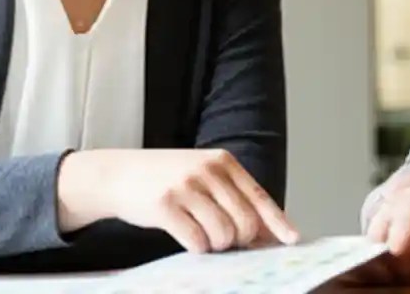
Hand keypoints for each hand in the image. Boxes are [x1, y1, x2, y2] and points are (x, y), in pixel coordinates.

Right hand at [57, 148, 299, 252]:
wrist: (117, 173)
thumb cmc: (166, 179)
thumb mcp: (202, 176)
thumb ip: (232, 197)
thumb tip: (266, 232)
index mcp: (222, 161)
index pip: (259, 196)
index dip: (277, 222)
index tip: (292, 239)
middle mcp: (207, 170)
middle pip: (244, 222)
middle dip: (239, 240)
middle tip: (225, 241)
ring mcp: (185, 186)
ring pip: (223, 235)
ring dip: (216, 245)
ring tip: (201, 235)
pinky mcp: (164, 205)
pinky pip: (196, 241)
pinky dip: (197, 248)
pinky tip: (187, 238)